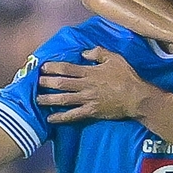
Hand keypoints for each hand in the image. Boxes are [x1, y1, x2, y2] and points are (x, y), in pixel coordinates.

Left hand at [37, 47, 153, 123]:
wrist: (136, 98)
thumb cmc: (127, 77)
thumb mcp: (114, 58)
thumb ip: (98, 53)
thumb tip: (84, 52)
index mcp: (90, 72)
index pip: (67, 68)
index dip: (53, 67)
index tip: (42, 67)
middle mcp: (85, 86)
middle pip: (61, 84)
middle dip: (47, 82)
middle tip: (36, 82)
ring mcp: (87, 100)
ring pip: (64, 99)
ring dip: (49, 99)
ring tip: (37, 99)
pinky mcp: (91, 112)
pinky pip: (73, 115)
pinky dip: (61, 118)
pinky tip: (50, 119)